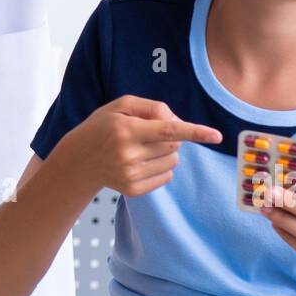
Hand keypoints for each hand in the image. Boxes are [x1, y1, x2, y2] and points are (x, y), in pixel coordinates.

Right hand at [61, 95, 220, 197]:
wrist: (78, 160)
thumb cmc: (102, 127)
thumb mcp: (121, 105)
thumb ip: (152, 107)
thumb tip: (177, 120)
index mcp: (127, 129)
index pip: (169, 130)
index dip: (195, 132)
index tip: (217, 136)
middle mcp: (129, 154)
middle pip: (174, 145)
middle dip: (171, 137)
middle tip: (149, 133)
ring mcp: (130, 174)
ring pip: (173, 162)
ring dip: (166, 153)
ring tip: (143, 148)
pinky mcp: (133, 189)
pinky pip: (166, 178)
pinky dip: (161, 168)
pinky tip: (141, 162)